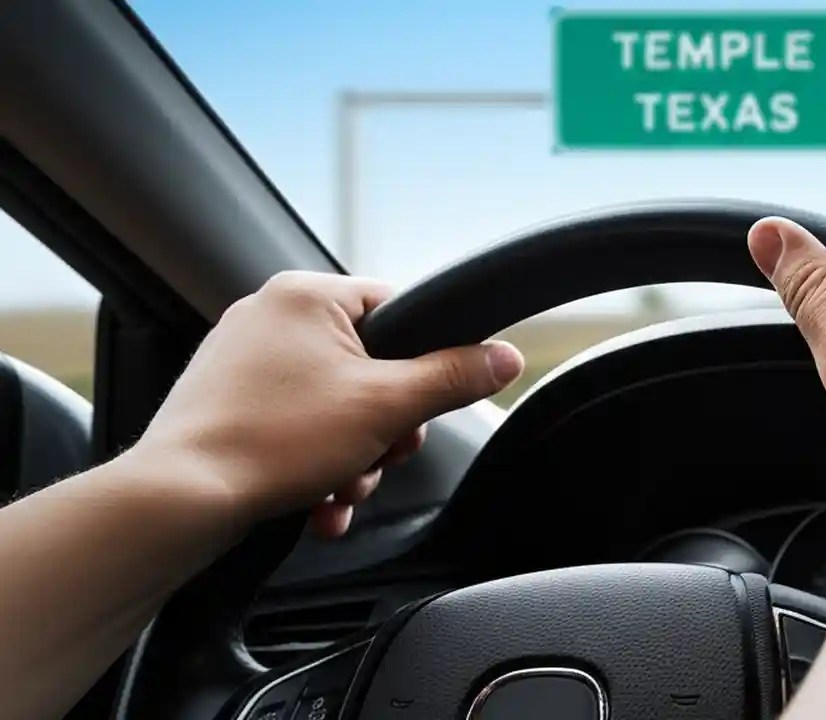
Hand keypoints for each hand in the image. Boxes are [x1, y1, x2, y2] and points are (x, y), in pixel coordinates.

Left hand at [131, 272, 523, 536]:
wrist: (182, 500)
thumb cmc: (273, 441)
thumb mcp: (388, 407)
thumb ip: (453, 379)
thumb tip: (503, 358)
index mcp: (306, 296)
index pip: (397, 309)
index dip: (422, 362)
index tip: (422, 405)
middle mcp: (268, 317)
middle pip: (368, 366)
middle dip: (384, 427)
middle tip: (383, 454)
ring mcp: (241, 361)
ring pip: (332, 405)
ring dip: (353, 455)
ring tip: (342, 488)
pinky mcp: (225, 403)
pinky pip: (294, 427)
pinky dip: (314, 465)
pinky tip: (318, 503)